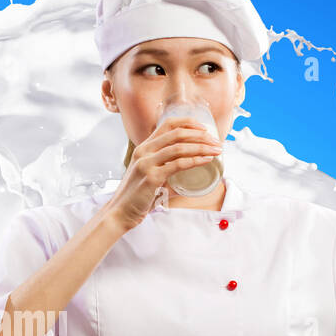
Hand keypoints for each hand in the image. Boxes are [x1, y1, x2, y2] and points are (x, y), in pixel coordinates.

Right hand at [106, 117, 223, 230]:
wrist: (119, 212)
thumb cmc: (136, 196)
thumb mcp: (148, 174)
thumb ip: (164, 167)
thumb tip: (187, 167)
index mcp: (143, 148)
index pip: (167, 124)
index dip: (188, 123)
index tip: (204, 128)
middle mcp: (144, 151)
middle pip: (177, 133)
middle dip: (201, 135)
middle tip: (216, 142)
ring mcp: (147, 163)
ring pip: (179, 147)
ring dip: (202, 147)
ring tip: (216, 151)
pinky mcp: (152, 177)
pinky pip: (178, 164)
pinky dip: (195, 160)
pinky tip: (206, 160)